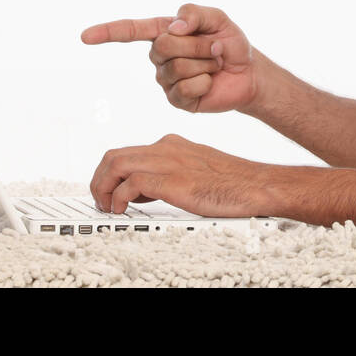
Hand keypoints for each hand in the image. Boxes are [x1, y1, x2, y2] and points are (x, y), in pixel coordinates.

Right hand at [80, 3, 260, 113]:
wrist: (248, 73)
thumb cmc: (229, 43)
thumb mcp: (218, 18)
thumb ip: (195, 14)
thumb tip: (174, 27)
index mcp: (163, 32)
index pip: (130, 30)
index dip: (107, 32)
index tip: (85, 36)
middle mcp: (159, 56)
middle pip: (165, 46)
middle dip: (198, 45)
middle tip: (215, 48)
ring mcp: (166, 79)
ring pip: (178, 67)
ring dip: (206, 62)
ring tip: (214, 64)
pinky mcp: (177, 100)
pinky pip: (186, 87)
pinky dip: (206, 81)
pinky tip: (210, 81)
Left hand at [90, 133, 268, 217]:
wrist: (256, 185)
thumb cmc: (232, 183)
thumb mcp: (193, 172)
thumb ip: (168, 175)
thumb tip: (144, 191)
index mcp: (171, 145)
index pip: (127, 152)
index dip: (110, 174)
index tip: (109, 193)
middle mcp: (166, 148)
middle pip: (114, 155)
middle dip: (100, 180)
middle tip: (102, 202)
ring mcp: (169, 162)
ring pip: (116, 164)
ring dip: (104, 188)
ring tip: (108, 208)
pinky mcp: (174, 180)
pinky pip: (132, 183)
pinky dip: (120, 198)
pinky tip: (124, 210)